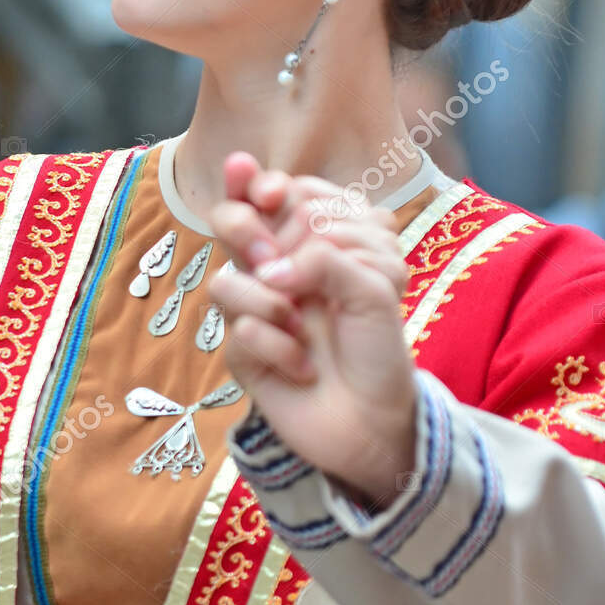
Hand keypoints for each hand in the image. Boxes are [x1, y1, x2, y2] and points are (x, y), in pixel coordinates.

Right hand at [207, 154, 417, 506]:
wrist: (376, 420)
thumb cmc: (378, 346)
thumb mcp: (375, 283)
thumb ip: (326, 254)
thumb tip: (268, 270)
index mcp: (313, 242)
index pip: (275, 194)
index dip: (264, 185)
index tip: (275, 195)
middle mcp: (277, 269)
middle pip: (230, 220)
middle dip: (246, 229)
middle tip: (272, 257)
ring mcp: (254, 308)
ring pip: (225, 279)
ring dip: (272, 303)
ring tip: (302, 326)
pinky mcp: (241, 353)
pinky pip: (242, 332)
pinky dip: (282, 349)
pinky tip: (303, 368)